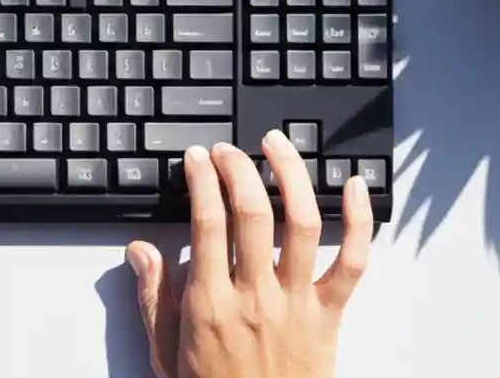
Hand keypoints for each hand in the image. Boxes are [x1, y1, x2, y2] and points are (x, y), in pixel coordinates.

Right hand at [127, 130, 372, 377]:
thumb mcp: (166, 354)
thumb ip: (154, 298)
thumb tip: (140, 251)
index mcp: (211, 305)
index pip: (207, 222)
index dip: (201, 180)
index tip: (196, 159)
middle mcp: (256, 297)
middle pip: (251, 212)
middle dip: (237, 167)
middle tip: (227, 150)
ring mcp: (297, 303)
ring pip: (301, 223)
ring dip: (290, 175)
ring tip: (277, 145)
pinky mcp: (330, 315)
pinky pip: (353, 261)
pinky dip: (360, 220)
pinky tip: (355, 187)